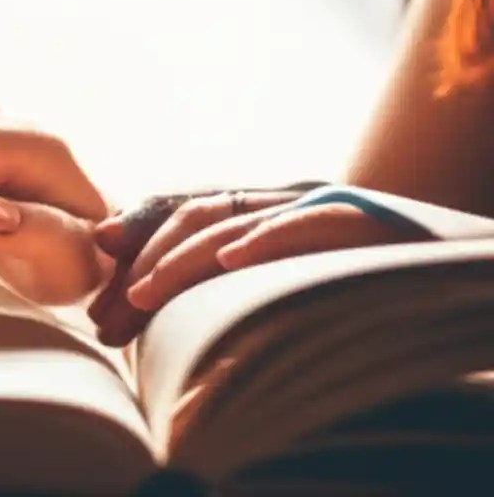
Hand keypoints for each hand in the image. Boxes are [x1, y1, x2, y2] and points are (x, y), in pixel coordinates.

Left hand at [89, 189, 431, 345]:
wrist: (424, 263)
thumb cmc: (336, 278)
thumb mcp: (262, 283)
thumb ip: (202, 287)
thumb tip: (122, 312)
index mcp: (249, 213)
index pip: (179, 214)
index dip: (135, 231)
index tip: (94, 266)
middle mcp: (271, 202)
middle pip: (193, 219)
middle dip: (142, 263)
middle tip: (107, 317)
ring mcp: (308, 207)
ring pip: (232, 222)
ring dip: (181, 259)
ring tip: (143, 295)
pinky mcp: (352, 220)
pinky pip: (303, 225)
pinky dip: (264, 240)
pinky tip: (231, 258)